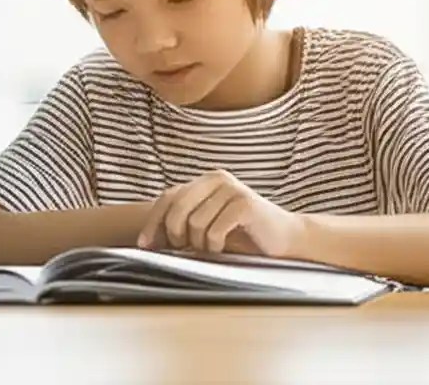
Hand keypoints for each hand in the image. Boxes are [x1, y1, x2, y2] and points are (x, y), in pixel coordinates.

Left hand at [137, 169, 305, 257]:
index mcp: (204, 181)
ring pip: (194, 223)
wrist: (284, 239)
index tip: (144, 246)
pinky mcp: (245, 204)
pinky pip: (214, 231)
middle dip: (176, 236)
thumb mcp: (207, 225)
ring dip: (199, 244)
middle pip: (177, 208)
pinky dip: (215, 246)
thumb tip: (146, 241)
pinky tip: (224, 248)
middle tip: (187, 250)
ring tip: (212, 249)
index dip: (153, 222)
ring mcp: (232, 189)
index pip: (167, 197)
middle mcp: (216, 179)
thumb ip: (183, 223)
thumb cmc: (243, 235)